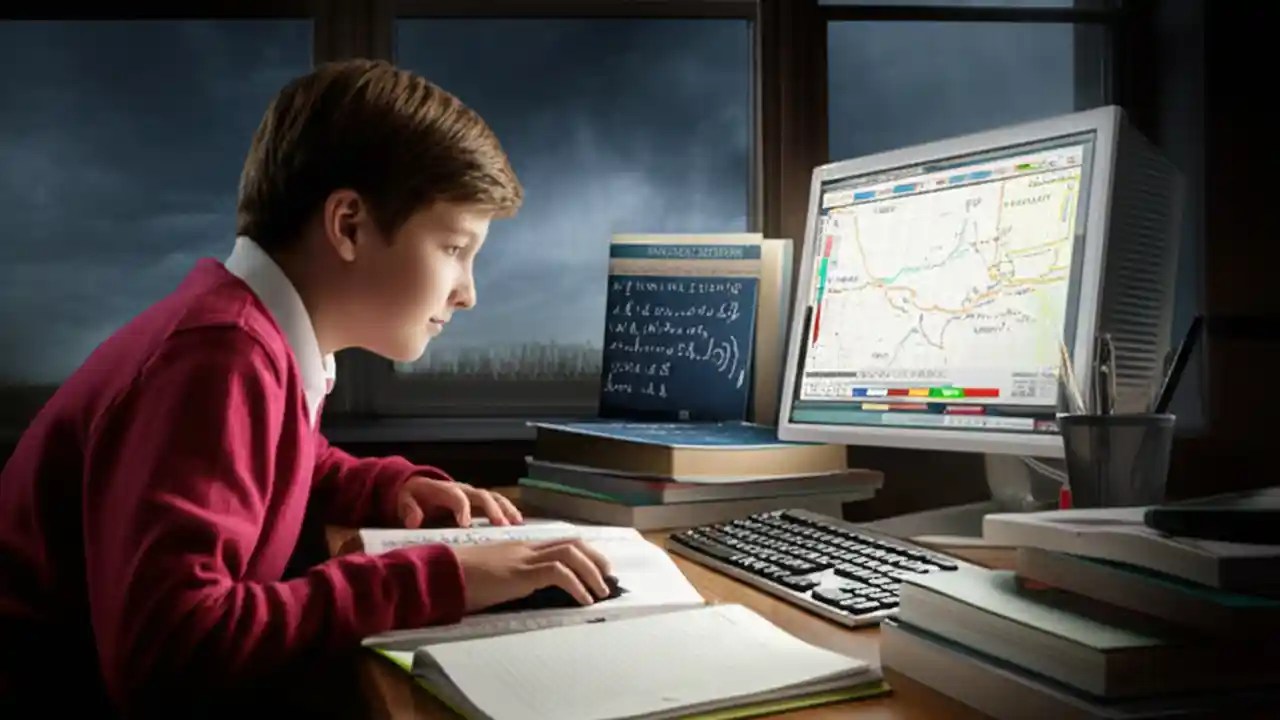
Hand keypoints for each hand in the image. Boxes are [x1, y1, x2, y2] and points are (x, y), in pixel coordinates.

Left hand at [396, 477, 522, 527]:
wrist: (419, 487)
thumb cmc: (413, 496)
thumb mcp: (404, 500)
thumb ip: (408, 508)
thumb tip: (415, 521)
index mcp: (444, 490)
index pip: (456, 496)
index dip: (462, 509)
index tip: (466, 525)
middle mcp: (463, 490)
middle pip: (482, 496)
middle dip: (492, 509)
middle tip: (501, 525)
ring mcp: (473, 495)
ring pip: (494, 497)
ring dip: (506, 509)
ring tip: (516, 523)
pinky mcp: (479, 502)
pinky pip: (497, 503)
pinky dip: (508, 511)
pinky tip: (518, 524)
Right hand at [453, 538, 612, 612]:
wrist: (440, 574)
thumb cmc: (460, 578)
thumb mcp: (494, 575)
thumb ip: (513, 577)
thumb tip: (531, 589)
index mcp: (520, 547)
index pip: (559, 542)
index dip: (583, 553)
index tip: (597, 569)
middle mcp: (525, 547)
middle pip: (570, 542)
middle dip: (595, 558)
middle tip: (608, 578)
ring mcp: (522, 558)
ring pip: (569, 553)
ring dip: (591, 572)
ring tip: (601, 592)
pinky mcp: (519, 573)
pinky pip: (557, 573)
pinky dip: (576, 585)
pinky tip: (583, 600)